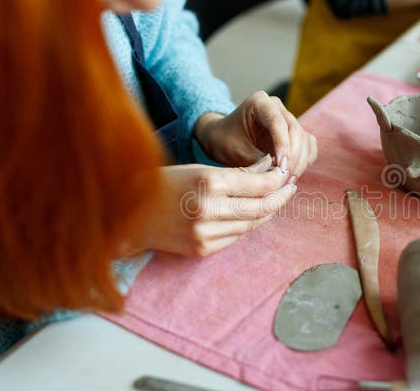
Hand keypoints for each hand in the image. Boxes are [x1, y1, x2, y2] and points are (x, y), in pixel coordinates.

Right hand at [122, 157, 296, 256]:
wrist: (129, 214)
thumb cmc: (165, 184)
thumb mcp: (200, 169)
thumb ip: (236, 173)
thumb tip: (269, 170)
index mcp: (208, 182)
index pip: (259, 185)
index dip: (278, 180)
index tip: (287, 174)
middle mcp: (208, 210)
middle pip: (261, 207)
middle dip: (280, 197)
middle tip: (290, 188)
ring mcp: (205, 233)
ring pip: (251, 225)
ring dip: (266, 212)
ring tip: (274, 200)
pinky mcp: (202, 250)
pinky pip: (236, 238)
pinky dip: (247, 225)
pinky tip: (253, 215)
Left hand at [195, 91, 317, 177]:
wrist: (222, 138)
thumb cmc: (225, 142)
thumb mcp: (236, 152)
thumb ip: (258, 161)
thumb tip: (279, 174)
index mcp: (259, 102)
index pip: (277, 122)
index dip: (283, 145)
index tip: (282, 167)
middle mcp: (276, 107)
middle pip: (295, 130)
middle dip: (293, 157)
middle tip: (285, 178)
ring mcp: (287, 118)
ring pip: (304, 139)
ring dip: (300, 161)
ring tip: (288, 180)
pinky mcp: (294, 133)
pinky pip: (308, 145)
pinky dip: (304, 160)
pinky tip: (293, 174)